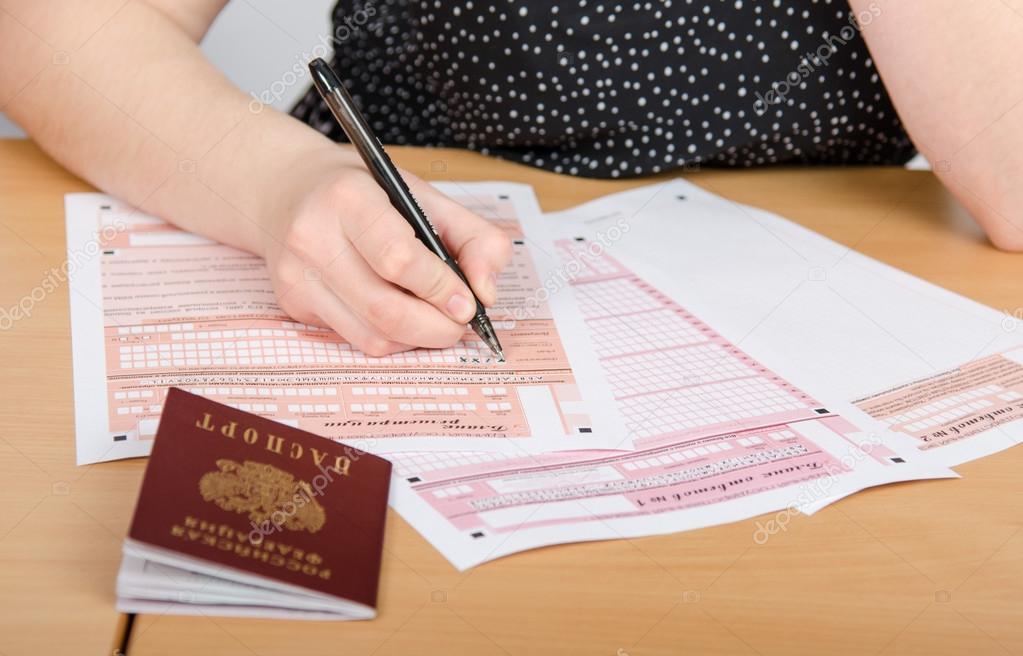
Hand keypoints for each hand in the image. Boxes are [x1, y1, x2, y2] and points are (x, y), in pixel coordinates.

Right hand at [259, 149, 511, 355]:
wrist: (286, 188)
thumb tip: (486, 293)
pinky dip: (391, 338)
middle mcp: (313, 237)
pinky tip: (401, 316)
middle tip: (460, 324)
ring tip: (436, 321)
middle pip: (385, 310)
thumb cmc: (365, 192)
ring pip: (372, 337)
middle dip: (436, 328)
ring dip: (417, 339)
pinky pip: (356, 340)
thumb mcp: (423, 194)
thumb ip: (473, 237)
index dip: (441, 289)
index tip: (468, 303)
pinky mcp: (294, 304)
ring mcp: (298, 276)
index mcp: (348, 198)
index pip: (399, 259)